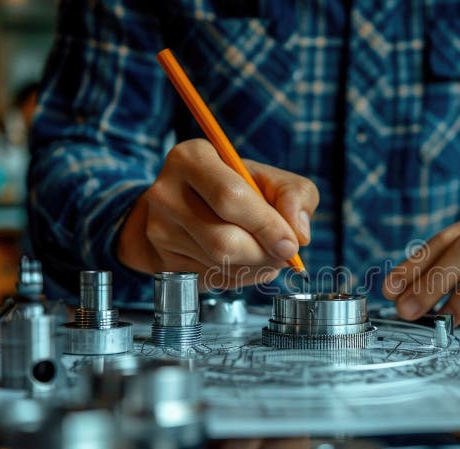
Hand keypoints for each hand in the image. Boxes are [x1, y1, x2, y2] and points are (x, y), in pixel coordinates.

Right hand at [117, 139, 318, 288]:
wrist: (185, 207)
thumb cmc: (233, 188)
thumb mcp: (268, 178)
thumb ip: (295, 194)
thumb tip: (299, 232)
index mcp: (192, 158)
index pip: (230, 197)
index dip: (267, 226)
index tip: (291, 244)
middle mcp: (167, 192)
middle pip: (225, 240)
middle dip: (264, 253)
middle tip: (283, 253)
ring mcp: (160, 229)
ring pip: (219, 264)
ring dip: (255, 267)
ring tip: (265, 254)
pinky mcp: (161, 260)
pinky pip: (211, 279)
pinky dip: (239, 276)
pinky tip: (244, 262)